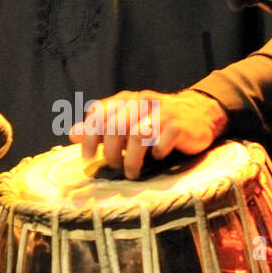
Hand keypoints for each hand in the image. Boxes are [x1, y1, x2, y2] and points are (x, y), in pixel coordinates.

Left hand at [68, 89, 227, 179]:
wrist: (198, 113)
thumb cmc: (156, 121)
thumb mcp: (127, 123)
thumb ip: (101, 129)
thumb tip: (73, 134)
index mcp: (125, 99)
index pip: (99, 113)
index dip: (90, 137)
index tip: (88, 158)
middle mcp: (141, 101)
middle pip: (117, 126)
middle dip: (112, 152)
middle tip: (115, 167)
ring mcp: (162, 111)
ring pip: (139, 134)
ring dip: (132, 159)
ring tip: (131, 172)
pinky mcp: (180, 124)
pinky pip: (163, 139)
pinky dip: (157, 152)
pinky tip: (157, 158)